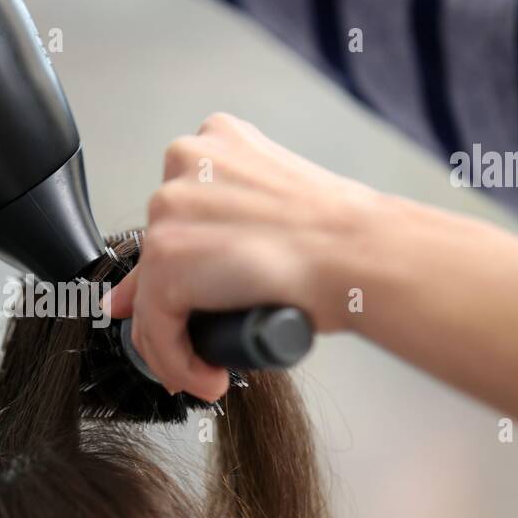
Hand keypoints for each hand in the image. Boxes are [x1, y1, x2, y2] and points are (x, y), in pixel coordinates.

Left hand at [104, 113, 383, 400]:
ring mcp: (171, 207)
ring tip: (215, 365)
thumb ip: (223, 225)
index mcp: (218, 141)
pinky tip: (209, 376)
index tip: (194, 299)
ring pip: (154, 293)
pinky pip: (157, 326)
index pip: (179, 214)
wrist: (363, 255)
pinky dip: (177, 362)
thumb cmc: (344, 238)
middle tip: (214, 334)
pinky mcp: (165, 257)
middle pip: (159, 251)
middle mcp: (187, 162)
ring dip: (179, 340)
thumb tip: (182, 267)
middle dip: (182, 302)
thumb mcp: (275, 211)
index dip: (186, 265)